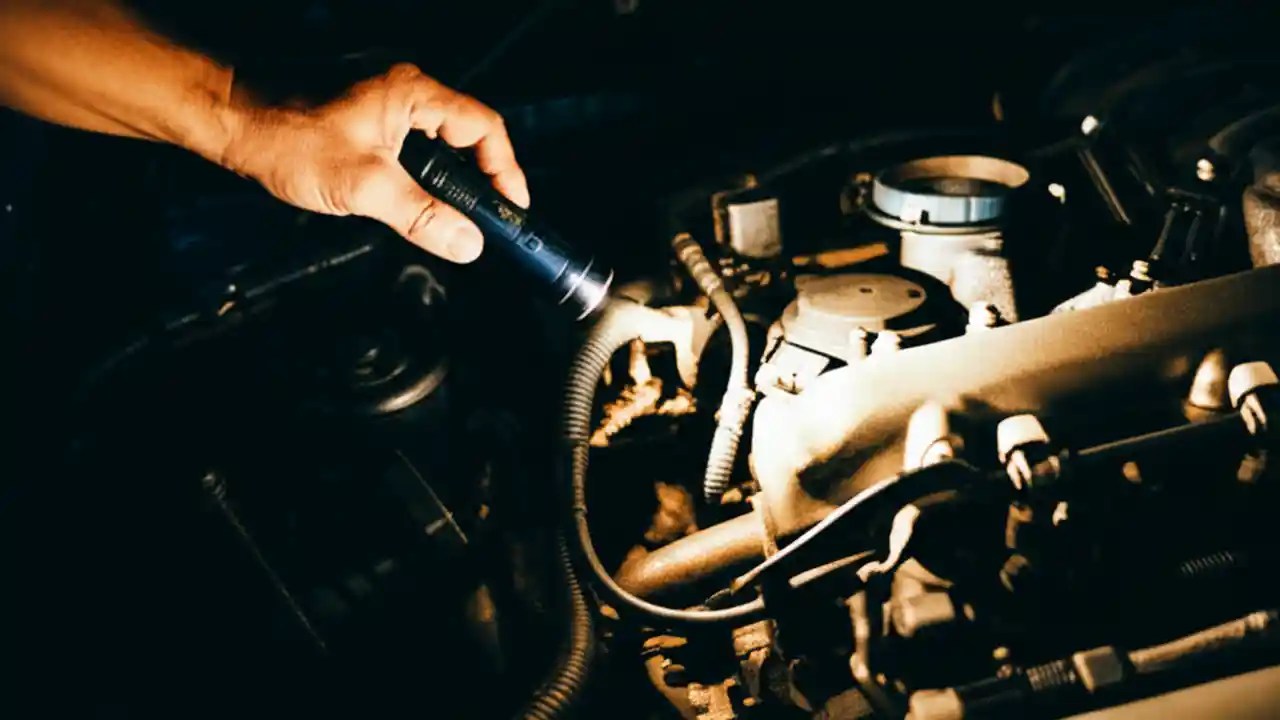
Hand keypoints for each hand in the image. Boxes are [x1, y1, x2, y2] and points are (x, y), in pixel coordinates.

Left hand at [222, 63, 528, 262]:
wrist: (230, 120)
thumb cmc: (287, 139)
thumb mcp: (362, 187)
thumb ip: (421, 216)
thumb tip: (469, 244)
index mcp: (412, 92)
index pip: (484, 127)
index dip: (506, 170)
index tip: (512, 208)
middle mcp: (403, 89)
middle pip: (467, 133)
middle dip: (481, 179)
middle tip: (488, 220)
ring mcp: (383, 100)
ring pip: (438, 142)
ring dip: (450, 180)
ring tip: (454, 218)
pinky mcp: (364, 116)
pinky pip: (412, 145)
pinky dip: (423, 175)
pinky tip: (414, 203)